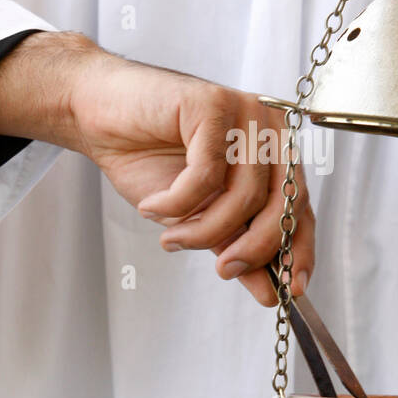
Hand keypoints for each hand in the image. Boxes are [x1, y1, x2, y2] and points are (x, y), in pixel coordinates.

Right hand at [69, 49, 313, 306]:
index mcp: (273, 152)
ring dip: (204, 230)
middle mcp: (268, 129)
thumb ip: (235, 245)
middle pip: (283, 202)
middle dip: (254, 247)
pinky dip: (177, 203)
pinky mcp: (212, 105)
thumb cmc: (147, 158)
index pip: (300, 207)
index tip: (290, 290)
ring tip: (172, 238)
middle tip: (224, 270)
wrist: (97, 114)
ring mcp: (244, 112)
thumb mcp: (199, 216)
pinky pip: (207, 175)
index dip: (299, 249)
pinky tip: (152, 207)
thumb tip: (270, 292)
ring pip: (244, 194)